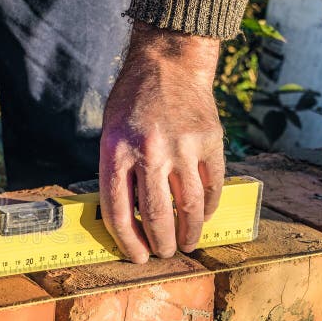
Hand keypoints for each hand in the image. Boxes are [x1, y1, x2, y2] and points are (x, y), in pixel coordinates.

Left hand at [99, 22, 224, 263]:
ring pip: (190, 206)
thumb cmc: (131, 103)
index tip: (136, 257)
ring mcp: (183, 147)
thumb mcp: (109, 135)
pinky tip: (203, 216)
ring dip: (190, 233)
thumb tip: (126, 220)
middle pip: (156, 215)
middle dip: (161, 243)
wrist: (167, 63)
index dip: (127, 242)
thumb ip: (117, 173)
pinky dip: (208, 207)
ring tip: (187, 244)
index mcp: (116, 152)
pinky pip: (212, 185)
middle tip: (164, 255)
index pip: (118, 212)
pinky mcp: (210, 141)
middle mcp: (149, 152)